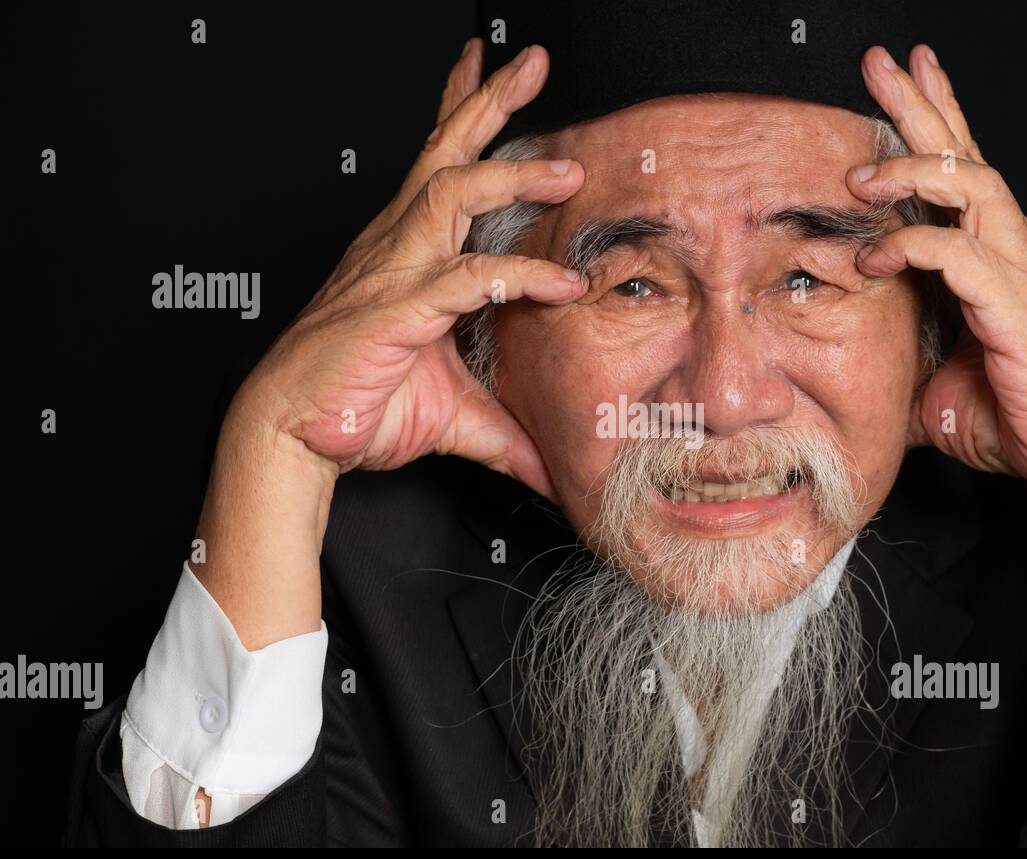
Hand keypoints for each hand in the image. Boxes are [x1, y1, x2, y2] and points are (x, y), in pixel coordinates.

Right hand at [237, 40, 587, 500]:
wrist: (295, 438)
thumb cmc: (359, 408)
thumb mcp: (454, 414)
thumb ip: (508, 431)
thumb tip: (551, 466)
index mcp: (406, 253)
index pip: (439, 166)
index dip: (463, 112)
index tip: (490, 74)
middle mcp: (398, 248)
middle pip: (445, 154)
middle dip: (488, 100)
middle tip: (533, 60)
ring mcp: (394, 274)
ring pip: (452, 193)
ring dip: (513, 173)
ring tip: (567, 170)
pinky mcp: (396, 311)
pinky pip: (464, 278)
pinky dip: (518, 276)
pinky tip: (562, 284)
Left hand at [845, 45, 1026, 580]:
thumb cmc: (1015, 416)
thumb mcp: (934, 373)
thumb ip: (898, 345)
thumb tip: (843, 348)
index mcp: (1000, 255)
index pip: (964, 172)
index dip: (936, 120)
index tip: (902, 79)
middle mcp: (1016, 248)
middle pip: (968, 157)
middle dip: (922, 106)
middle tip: (880, 61)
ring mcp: (1022, 272)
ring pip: (971, 188)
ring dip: (912, 170)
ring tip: (859, 173)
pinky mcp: (1018, 307)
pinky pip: (960, 255)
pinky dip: (914, 245)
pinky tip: (877, 254)